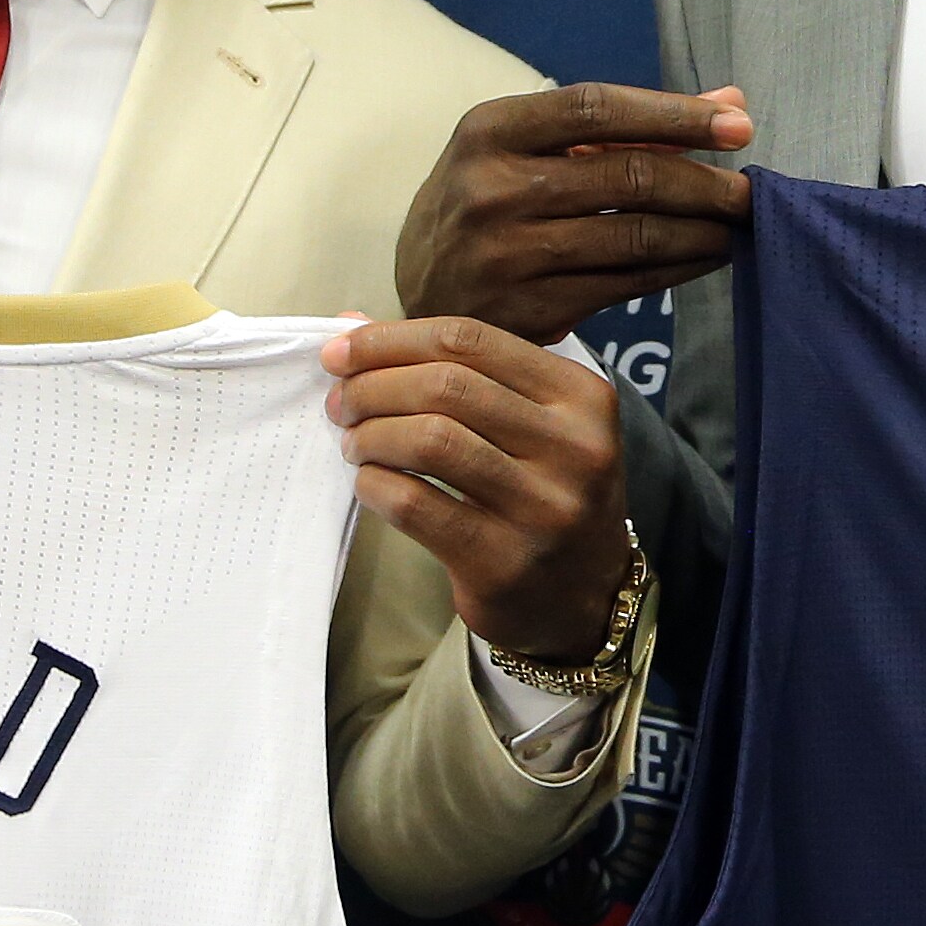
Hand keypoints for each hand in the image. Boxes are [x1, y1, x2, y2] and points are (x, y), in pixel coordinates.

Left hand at [322, 317, 633, 661]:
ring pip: (431, 441)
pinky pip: (418, 505)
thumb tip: (351, 327)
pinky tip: (368, 483)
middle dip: (373, 386)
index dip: (392, 339)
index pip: (471, 340)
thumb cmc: (544, 492)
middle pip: (447, 385)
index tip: (341, 351)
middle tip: (340, 403)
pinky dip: (376, 485)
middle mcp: (574, 448)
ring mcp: (544, 509)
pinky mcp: (504, 563)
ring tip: (355, 443)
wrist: (584, 597)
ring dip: (372, 434)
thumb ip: (454, 370)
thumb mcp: (529, 422)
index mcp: (582, 396)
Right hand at [395, 83, 754, 343]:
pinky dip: (678, 270)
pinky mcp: (527, 310)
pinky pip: (625, 285)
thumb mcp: (528, 149)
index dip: (674, 115)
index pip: (596, 107)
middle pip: (626, 177)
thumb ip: (626, 125)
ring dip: (702, 231)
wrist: (419, 295)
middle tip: (751, 191)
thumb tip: (731, 105)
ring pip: (634, 237)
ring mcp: (506, 254)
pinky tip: (706, 257)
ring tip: (738, 226)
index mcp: (488, 130)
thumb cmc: (488, 204)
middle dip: (705, 183)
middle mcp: (491, 189)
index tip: (738, 126)